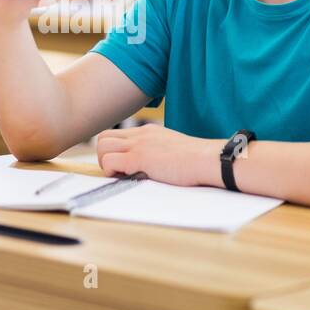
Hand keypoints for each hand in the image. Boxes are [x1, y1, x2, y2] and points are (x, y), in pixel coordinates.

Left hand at [95, 123, 223, 186]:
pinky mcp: (138, 158)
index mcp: (148, 131)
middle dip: (104, 155)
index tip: (124, 165)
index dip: (115, 150)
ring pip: (101, 147)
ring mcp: (138, 145)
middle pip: (104, 137)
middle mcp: (140, 135)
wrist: (208, 159)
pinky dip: (111, 172)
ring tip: (122, 175)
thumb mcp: (173, 148)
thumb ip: (158, 151)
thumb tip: (150, 165)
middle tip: (118, 171)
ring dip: (105, 163)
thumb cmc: (197, 160)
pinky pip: (108, 161)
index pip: (117, 134)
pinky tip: (126, 178)